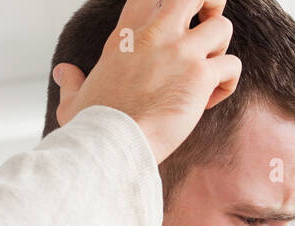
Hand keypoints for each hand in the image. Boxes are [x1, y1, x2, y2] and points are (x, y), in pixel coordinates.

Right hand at [52, 0, 241, 163]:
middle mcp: (155, 34)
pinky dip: (228, 83)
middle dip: (209, 4)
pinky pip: (232, 66)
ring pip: (222, 26)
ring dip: (222, 50)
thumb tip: (62, 72)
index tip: (171, 24)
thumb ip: (71, 81)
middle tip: (208, 26)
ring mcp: (180, 51)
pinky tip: (210, 101)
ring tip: (209, 75)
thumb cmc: (93, 126)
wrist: (113, 143)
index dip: (166, 5)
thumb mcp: (73, 99)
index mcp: (126, 35)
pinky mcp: (200, 75)